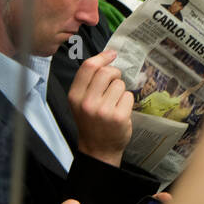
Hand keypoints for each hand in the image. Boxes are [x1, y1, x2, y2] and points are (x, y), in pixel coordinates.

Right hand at [69, 50, 133, 165]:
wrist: (98, 149)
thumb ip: (88, 82)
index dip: (102, 57)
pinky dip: (127, 101)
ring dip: (120, 90)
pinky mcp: (118, 117)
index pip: (88, 67)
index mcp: (75, 96)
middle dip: (115, 73)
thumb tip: (107, 58)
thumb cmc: (91, 122)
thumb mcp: (81, 102)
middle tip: (115, 82)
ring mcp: (103, 110)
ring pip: (119, 84)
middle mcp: (87, 102)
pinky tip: (120, 111)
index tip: (112, 54)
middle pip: (106, 72)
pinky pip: (128, 96)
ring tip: (114, 102)